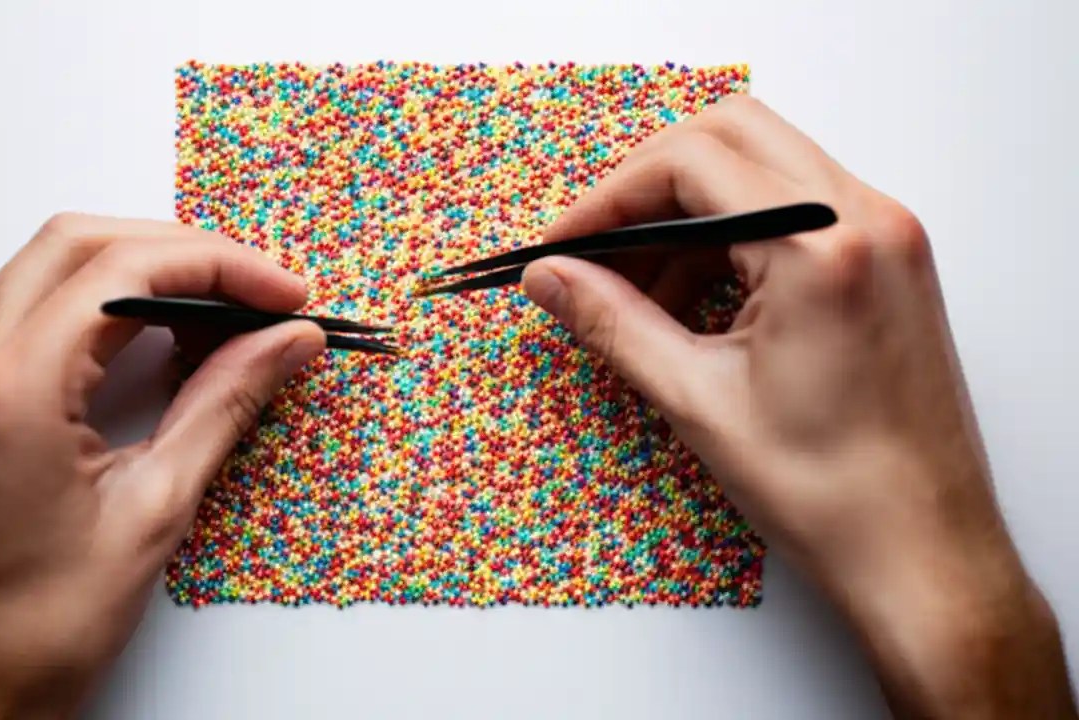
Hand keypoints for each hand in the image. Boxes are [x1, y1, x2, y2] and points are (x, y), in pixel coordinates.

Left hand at [0, 215, 324, 717]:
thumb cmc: (45, 624)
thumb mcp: (156, 506)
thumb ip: (224, 401)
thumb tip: (285, 339)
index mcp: (10, 390)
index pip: (124, 270)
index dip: (219, 266)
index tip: (282, 292)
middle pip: (79, 242)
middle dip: (181, 251)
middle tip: (257, 289)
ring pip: (50, 268)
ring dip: (140, 271)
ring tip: (219, 311)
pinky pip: (29, 313)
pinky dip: (101, 307)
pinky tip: (157, 337)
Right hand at [522, 96, 1075, 717]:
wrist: (924, 554)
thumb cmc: (833, 494)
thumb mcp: (698, 401)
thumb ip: (613, 321)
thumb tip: (550, 276)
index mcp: (823, 246)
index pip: (691, 162)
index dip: (608, 197)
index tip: (563, 243)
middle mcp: (867, 220)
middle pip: (731, 134)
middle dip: (648, 185)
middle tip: (597, 248)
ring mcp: (888, 236)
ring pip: (763, 168)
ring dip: (690, 215)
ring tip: (641, 297)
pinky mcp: (892, 262)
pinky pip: (797, 212)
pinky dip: (735, 238)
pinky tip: (696, 305)